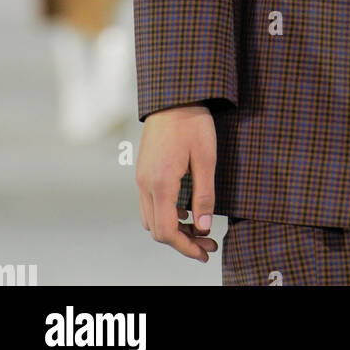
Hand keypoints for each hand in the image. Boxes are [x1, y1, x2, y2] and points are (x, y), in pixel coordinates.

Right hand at [136, 103, 218, 261]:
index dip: (185, 247)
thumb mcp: (206, 158)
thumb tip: (203, 227)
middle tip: (208, 244)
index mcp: (160, 183)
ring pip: (151, 218)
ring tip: (200, 229)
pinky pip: (150, 203)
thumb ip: (204, 195)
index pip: (166, 231)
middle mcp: (145, 184)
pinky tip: (187, 209)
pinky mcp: (144, 171)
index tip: (204, 253)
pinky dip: (167, 214)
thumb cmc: (192, 123)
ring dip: (174, 229)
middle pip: (157, 229)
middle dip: (182, 242)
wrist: (174, 96)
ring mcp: (141, 178)